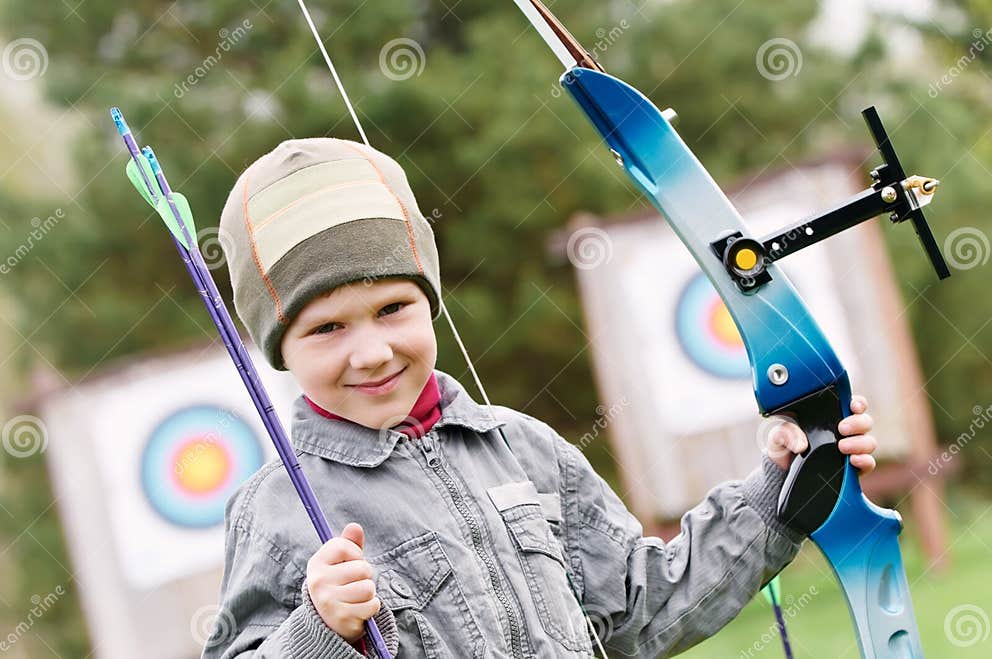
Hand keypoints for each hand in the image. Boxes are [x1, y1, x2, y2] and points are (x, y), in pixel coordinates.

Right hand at [306, 522, 380, 642]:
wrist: (327, 622)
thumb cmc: (338, 584)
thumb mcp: (339, 562)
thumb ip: (348, 543)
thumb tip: (355, 526)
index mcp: (316, 563)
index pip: (342, 547)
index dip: (355, 552)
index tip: (352, 561)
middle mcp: (318, 582)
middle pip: (361, 568)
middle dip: (366, 575)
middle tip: (355, 583)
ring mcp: (329, 601)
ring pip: (368, 588)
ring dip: (369, 593)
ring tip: (357, 596)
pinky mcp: (342, 618)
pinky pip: (372, 605)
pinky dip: (371, 607)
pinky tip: (359, 609)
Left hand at [766, 395, 876, 472]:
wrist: (782, 471)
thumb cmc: (784, 445)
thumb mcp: (779, 435)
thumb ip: (786, 433)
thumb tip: (800, 445)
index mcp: (831, 416)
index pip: (854, 405)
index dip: (858, 403)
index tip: (853, 406)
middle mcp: (845, 431)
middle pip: (865, 422)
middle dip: (857, 423)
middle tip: (841, 428)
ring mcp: (851, 449)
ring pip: (869, 442)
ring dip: (860, 443)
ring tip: (842, 447)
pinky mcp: (852, 468)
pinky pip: (868, 463)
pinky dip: (865, 461)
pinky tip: (854, 460)